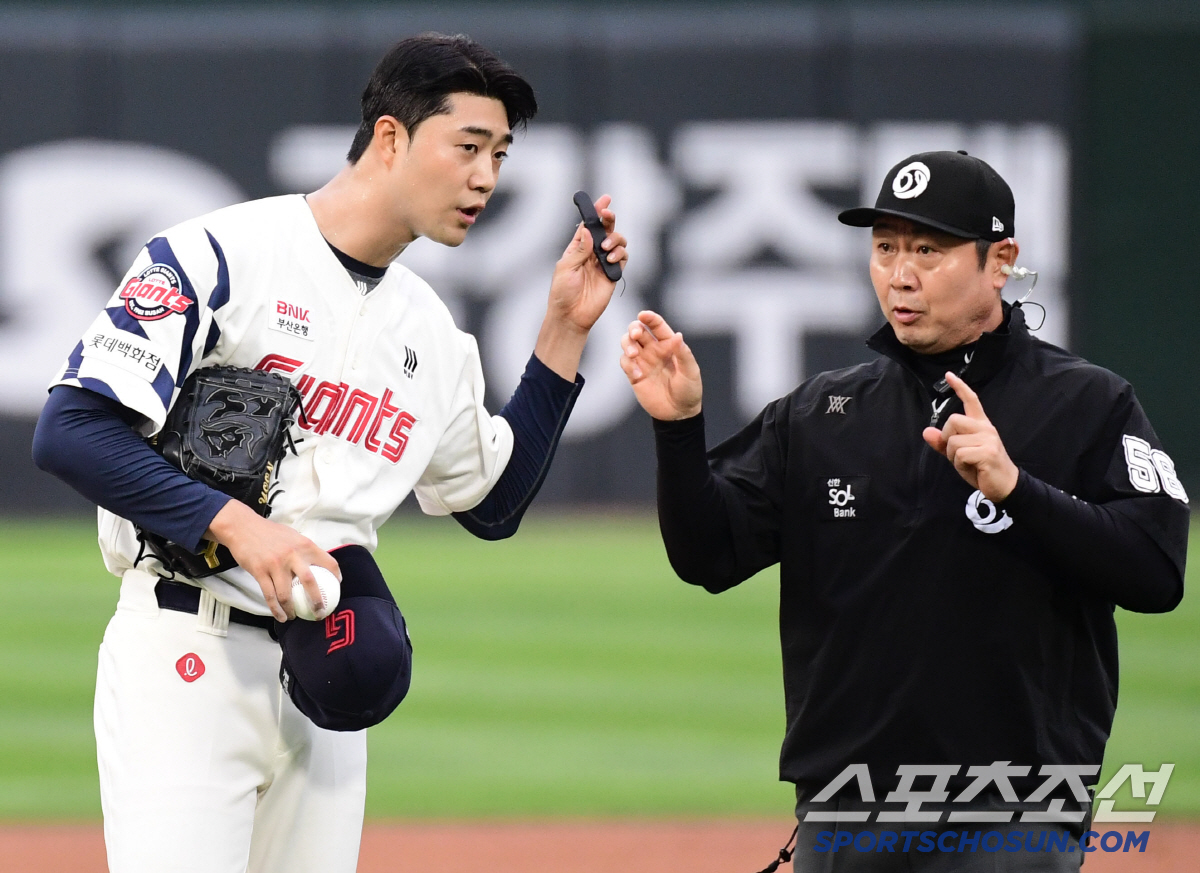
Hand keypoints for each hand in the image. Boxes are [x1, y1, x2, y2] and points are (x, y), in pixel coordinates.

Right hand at [205, 500, 341, 621]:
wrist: (243, 527)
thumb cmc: (270, 533)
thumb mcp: (293, 536)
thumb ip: (305, 550)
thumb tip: (318, 565)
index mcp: (305, 545)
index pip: (328, 562)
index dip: (335, 576)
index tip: (336, 587)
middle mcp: (292, 555)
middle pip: (310, 582)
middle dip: (317, 601)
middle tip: (320, 613)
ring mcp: (275, 564)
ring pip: (286, 594)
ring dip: (292, 610)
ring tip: (295, 617)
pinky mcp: (260, 571)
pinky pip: (270, 596)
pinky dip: (276, 609)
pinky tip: (281, 616)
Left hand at [536, 195, 628, 379]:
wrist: (571, 316)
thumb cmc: (562, 293)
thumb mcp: (566, 268)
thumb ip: (579, 249)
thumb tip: (587, 229)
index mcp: (578, 248)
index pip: (588, 225)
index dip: (596, 211)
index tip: (604, 199)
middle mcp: (592, 253)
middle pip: (606, 229)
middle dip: (609, 219)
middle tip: (607, 216)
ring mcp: (604, 263)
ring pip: (618, 241)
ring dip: (615, 239)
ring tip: (605, 248)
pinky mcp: (613, 274)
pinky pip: (623, 257)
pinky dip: (620, 253)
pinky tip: (610, 259)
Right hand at [619, 311, 702, 420]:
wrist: (678, 413)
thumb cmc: (689, 390)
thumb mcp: (690, 371)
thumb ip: (683, 353)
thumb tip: (678, 335)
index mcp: (668, 345)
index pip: (657, 326)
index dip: (649, 318)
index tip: (643, 315)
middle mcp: (654, 350)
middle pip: (637, 330)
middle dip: (633, 329)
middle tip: (636, 335)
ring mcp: (643, 362)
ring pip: (627, 343)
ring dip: (627, 344)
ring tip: (634, 354)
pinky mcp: (634, 375)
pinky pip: (625, 362)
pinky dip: (627, 364)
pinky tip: (637, 374)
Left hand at [922, 372, 1018, 501]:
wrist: (1004, 485)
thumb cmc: (981, 468)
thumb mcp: (959, 455)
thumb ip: (943, 443)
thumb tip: (926, 432)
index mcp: (981, 425)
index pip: (971, 400)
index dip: (959, 387)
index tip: (948, 375)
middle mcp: (986, 428)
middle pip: (953, 420)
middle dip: (947, 438)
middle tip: (957, 453)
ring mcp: (988, 439)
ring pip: (953, 440)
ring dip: (953, 456)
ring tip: (968, 462)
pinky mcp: (988, 452)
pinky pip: (960, 454)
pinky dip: (960, 464)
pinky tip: (972, 468)